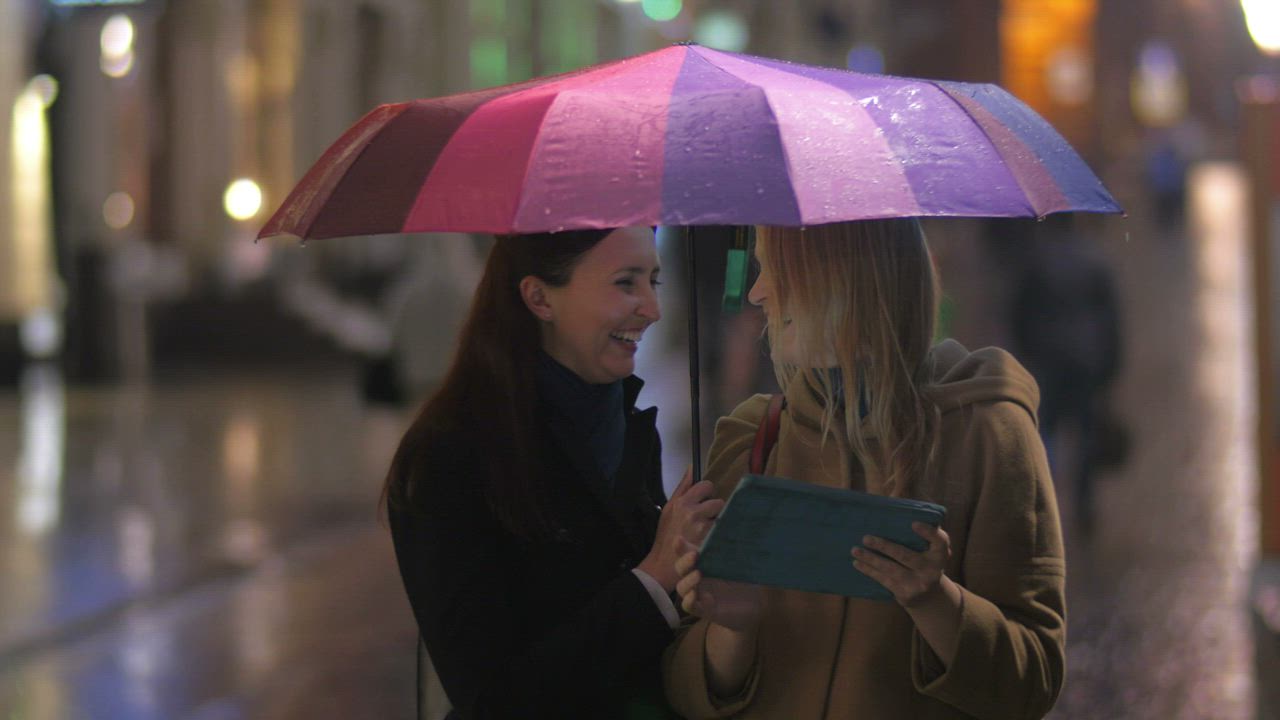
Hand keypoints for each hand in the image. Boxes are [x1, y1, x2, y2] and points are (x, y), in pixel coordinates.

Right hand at [638, 467, 724, 591]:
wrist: (663, 563)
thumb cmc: (666, 535)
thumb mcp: (668, 508)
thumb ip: (683, 487)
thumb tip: (692, 467)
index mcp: (682, 502)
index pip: (707, 486)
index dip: (708, 492)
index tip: (704, 500)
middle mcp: (693, 513)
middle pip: (718, 502)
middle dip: (714, 510)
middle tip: (706, 519)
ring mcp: (702, 529)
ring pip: (722, 518)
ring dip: (718, 524)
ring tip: (707, 532)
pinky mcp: (709, 542)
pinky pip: (723, 532)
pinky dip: (720, 536)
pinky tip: (711, 541)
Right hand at [675, 539, 762, 630]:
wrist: (757, 605)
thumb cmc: (748, 580)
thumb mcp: (744, 563)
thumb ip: (738, 549)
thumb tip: (738, 529)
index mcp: (705, 563)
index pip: (687, 552)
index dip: (680, 546)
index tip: (679, 539)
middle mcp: (698, 577)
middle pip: (680, 568)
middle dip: (684, 561)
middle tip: (695, 555)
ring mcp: (700, 594)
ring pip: (681, 587)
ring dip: (687, 580)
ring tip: (699, 574)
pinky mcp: (704, 610)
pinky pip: (689, 606)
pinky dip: (691, 601)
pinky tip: (701, 596)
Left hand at [851, 522, 952, 608]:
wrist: (929, 597)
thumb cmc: (924, 562)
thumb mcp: (929, 550)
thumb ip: (921, 533)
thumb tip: (897, 500)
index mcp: (940, 554)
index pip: (940, 541)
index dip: (928, 532)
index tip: (913, 523)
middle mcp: (932, 570)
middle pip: (906, 556)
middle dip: (884, 546)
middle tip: (865, 538)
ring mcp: (919, 584)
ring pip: (891, 569)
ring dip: (870, 559)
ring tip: (855, 550)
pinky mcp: (906, 594)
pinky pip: (884, 580)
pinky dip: (869, 571)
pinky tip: (858, 564)